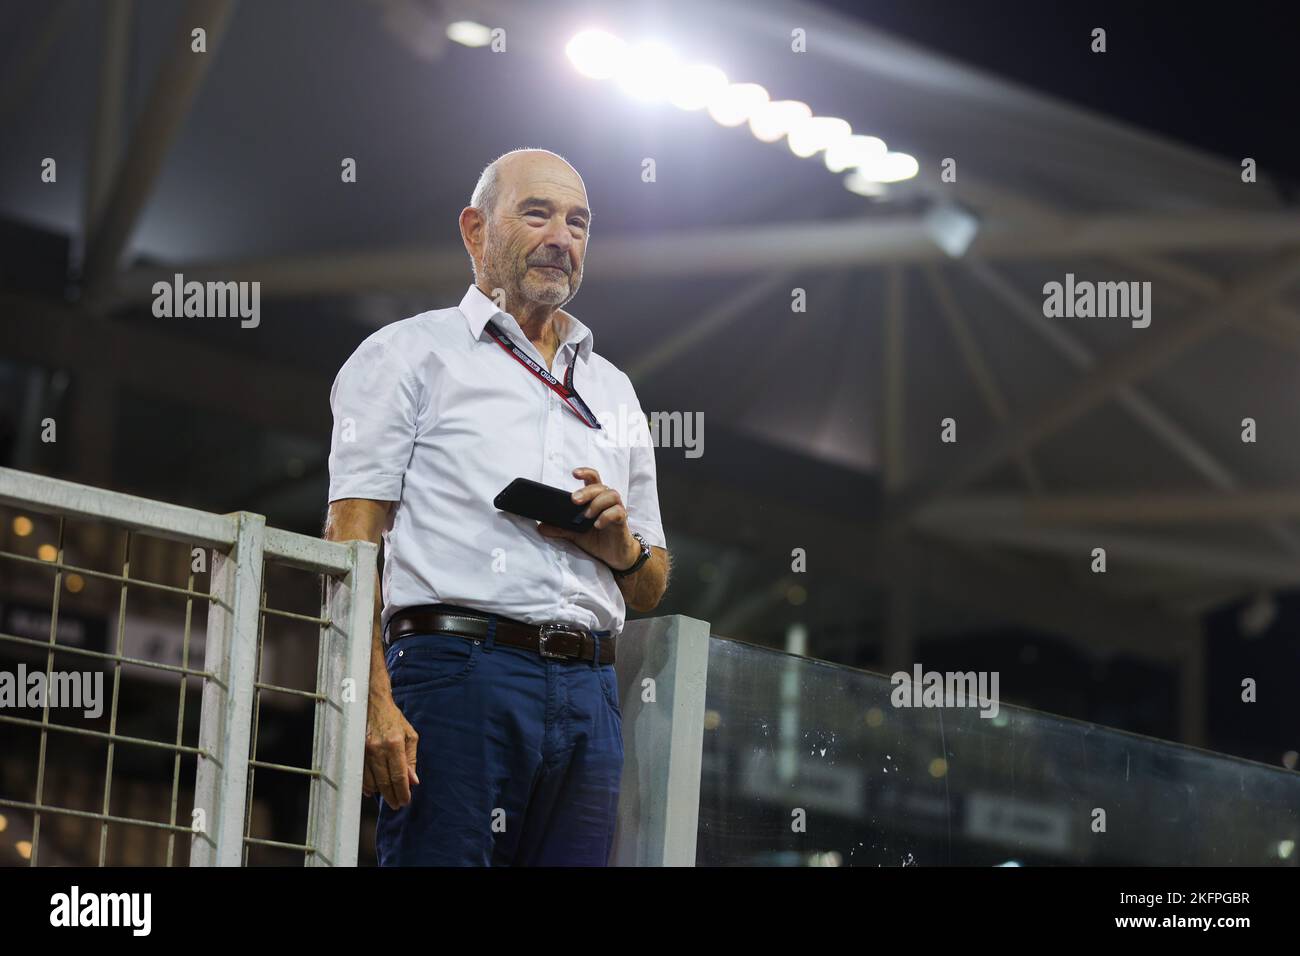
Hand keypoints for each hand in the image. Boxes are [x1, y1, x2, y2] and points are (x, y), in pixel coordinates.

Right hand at [363, 692, 419, 809]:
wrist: (372, 703)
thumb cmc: (394, 719)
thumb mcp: (410, 735)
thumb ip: (411, 759)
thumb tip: (413, 781)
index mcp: (394, 744)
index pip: (399, 775)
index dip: (402, 791)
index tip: (406, 800)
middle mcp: (378, 749)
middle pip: (385, 781)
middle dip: (392, 796)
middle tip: (398, 804)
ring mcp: (364, 751)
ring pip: (372, 781)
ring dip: (381, 793)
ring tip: (389, 798)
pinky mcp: (356, 752)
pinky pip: (362, 775)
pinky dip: (368, 786)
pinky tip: (374, 790)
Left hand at [537, 466, 638, 569]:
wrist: (614, 555)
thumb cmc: (596, 539)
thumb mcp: (574, 534)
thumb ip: (560, 528)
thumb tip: (540, 526)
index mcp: (595, 499)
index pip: (593, 479)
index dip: (585, 473)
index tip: (574, 473)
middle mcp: (607, 501)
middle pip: (600, 486)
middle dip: (586, 491)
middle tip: (574, 500)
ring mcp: (616, 510)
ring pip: (612, 495)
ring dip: (597, 503)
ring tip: (587, 516)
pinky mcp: (622, 522)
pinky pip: (618, 512)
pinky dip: (607, 516)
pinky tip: (598, 525)